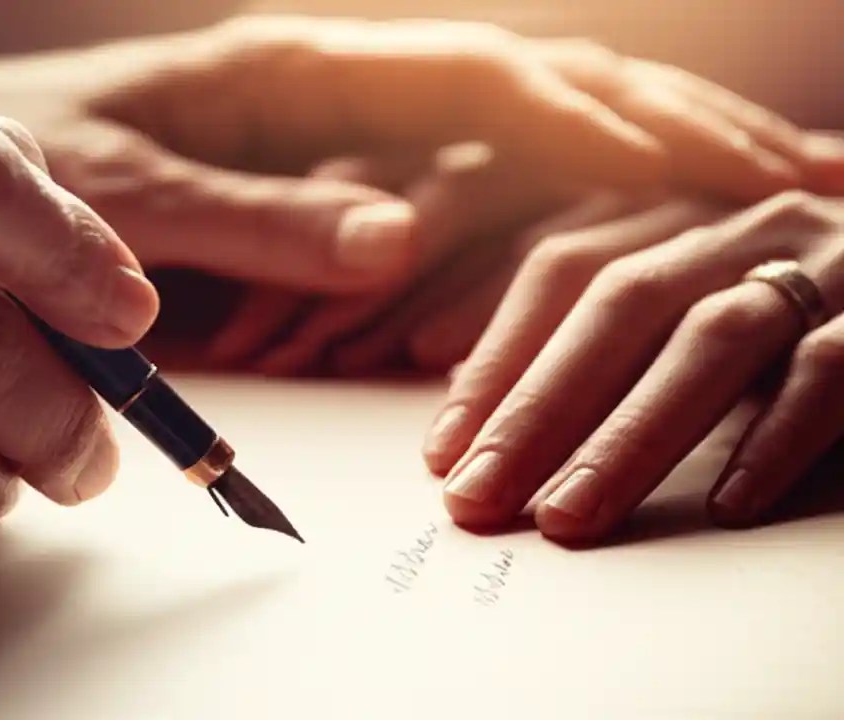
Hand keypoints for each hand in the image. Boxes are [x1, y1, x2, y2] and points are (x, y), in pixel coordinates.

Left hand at [0, 16, 841, 313]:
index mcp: (292, 69)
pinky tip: (598, 230)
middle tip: (775, 172)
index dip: (596, 116)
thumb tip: (391, 240)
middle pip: (520, 88)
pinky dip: (530, 206)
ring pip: (500, 132)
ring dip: (614, 160)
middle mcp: (324, 88)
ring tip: (736, 189)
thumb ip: (248, 219)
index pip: (478, 76)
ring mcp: (324, 130)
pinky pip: (443, 184)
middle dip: (648, 127)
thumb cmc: (5, 161)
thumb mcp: (117, 193)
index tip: (695, 163)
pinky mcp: (307, 180)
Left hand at [424, 189, 843, 541]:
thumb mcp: (686, 299)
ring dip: (631, 436)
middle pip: (617, 304)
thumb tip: (471, 409)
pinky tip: (726, 503)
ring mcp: (825, 259)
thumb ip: (597, 338)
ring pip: (713, 339)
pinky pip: (834, 369)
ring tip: (569, 516)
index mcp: (679, 210)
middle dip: (536, 407)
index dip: (494, 354)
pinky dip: (777, 436)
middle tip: (477, 496)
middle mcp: (742, 221)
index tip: (442, 447)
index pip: (559, 267)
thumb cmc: (789, 302)